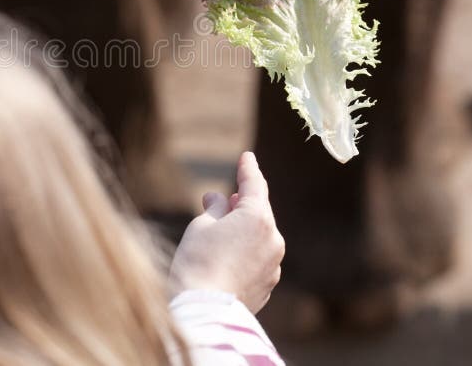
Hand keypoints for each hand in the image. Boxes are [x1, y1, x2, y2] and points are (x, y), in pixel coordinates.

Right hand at [169, 151, 284, 313]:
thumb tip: (218, 200)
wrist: (203, 312)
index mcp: (257, 218)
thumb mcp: (201, 226)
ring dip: (244, 230)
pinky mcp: (268, 286)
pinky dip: (246, 252)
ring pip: (260, 237)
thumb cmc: (197, 262)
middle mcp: (273, 239)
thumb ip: (214, 209)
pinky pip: (259, 259)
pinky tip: (227, 258)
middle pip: (259, 212)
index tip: (247, 158)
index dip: (248, 169)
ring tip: (222, 231)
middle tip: (225, 200)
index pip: (254, 184)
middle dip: (242, 204)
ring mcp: (274, 265)